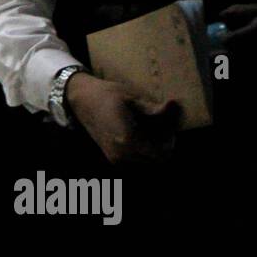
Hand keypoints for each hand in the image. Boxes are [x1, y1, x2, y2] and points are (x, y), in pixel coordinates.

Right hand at [64, 72, 179, 163]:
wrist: (82, 100)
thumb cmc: (108, 95)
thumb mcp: (133, 98)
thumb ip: (154, 109)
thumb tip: (174, 105)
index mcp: (129, 140)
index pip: (161, 155)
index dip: (169, 142)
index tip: (167, 126)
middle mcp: (122, 154)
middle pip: (155, 160)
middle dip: (161, 145)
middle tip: (160, 126)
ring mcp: (115, 158)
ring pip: (145, 162)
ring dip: (151, 148)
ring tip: (148, 129)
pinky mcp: (111, 157)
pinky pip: (135, 160)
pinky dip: (141, 150)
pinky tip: (138, 134)